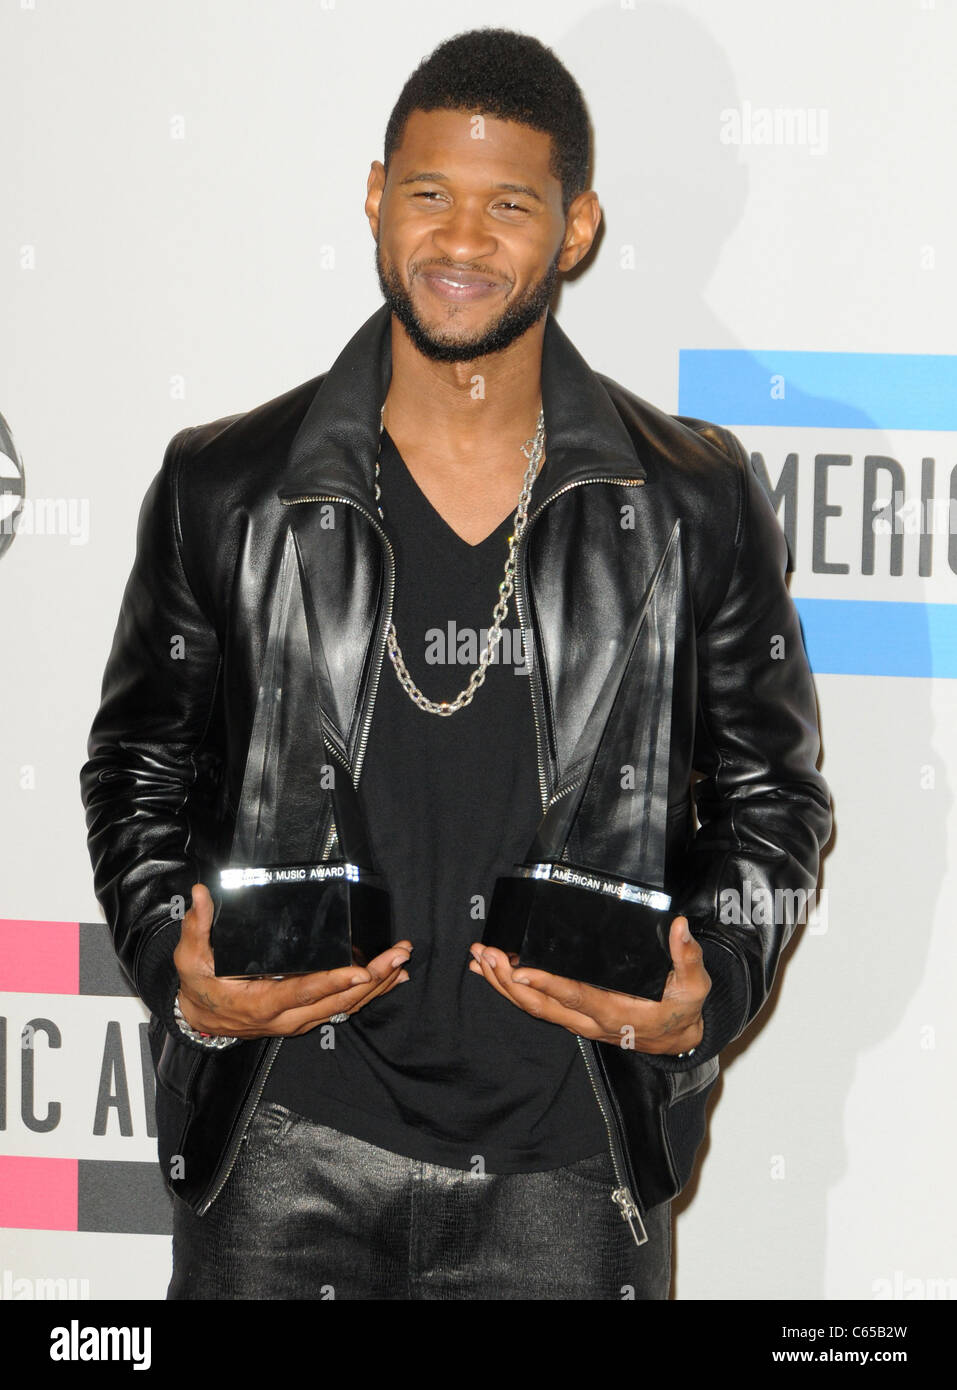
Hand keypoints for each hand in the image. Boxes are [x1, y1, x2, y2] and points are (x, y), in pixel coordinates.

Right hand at [174, 882, 411, 1038]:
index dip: (332, 982)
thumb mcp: (190, 959)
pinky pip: (343, 1008)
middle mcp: (286, 1017)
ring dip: (378, 985)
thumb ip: (198, 926)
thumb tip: (200, 894)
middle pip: (336, 1002)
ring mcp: (299, 1021)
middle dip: (372, 979)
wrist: (201, 1019)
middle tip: (396, 956)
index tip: (360, 970)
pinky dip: (370, 994)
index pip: (302, 993)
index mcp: (261, 1004)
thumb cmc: (200, 987)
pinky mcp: (307, 1017)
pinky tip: (391, 979)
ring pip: (345, 1008)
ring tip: (401, 963)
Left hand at [467, 915, 708, 1054]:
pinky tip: (490, 973)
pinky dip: (510, 990)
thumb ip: (687, 956)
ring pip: (532, 1007)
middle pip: (541, 1005)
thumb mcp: (694, 985)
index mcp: (615, 1012)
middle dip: (509, 981)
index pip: (575, 997)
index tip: (520, 969)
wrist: (678, 1038)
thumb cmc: (682, 1008)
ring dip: (502, 984)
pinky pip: (535, 1005)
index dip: (547, 984)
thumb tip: (679, 927)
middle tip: (487, 954)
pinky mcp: (571, 1017)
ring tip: (479, 959)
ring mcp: (577, 1021)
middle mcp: (589, 1021)